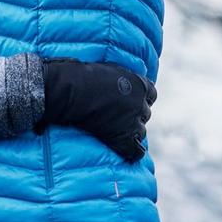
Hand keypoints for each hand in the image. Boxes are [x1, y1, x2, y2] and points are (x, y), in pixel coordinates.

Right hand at [39, 59, 157, 161]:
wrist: (71, 92)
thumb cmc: (83, 76)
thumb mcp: (108, 69)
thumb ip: (120, 77)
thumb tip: (119, 79)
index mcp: (139, 84)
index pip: (150, 95)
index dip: (139, 99)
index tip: (128, 102)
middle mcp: (140, 103)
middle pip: (144, 114)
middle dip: (133, 115)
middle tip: (116, 117)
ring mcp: (133, 122)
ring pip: (140, 132)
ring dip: (130, 132)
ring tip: (113, 131)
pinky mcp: (123, 138)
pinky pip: (135, 151)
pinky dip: (131, 152)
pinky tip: (124, 151)